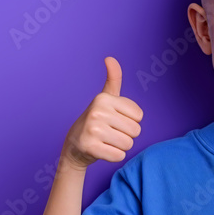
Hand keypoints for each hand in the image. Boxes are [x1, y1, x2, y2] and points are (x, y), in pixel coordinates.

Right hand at [61, 56, 143, 170]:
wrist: (74, 146)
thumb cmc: (96, 121)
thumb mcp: (105, 99)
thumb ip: (113, 80)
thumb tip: (110, 58)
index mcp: (103, 98)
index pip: (139, 116)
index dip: (130, 121)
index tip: (114, 120)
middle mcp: (97, 111)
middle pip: (135, 131)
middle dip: (126, 135)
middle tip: (110, 133)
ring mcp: (92, 129)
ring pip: (128, 144)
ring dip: (120, 146)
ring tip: (106, 141)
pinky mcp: (90, 147)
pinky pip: (119, 156)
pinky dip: (114, 156)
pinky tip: (101, 150)